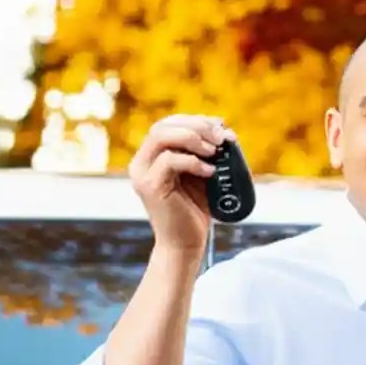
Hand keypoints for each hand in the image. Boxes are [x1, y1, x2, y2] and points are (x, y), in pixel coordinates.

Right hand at [128, 114, 234, 252]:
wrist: (186, 244)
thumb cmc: (196, 211)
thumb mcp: (204, 174)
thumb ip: (207, 153)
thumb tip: (224, 129)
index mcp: (152, 156)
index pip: (169, 123)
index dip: (195, 120)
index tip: (221, 127)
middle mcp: (142, 162)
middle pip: (163, 125)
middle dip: (196, 126)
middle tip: (221, 138)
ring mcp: (143, 173)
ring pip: (162, 136)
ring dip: (193, 138)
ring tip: (215, 152)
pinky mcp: (150, 186)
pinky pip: (169, 160)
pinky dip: (192, 161)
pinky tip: (209, 171)